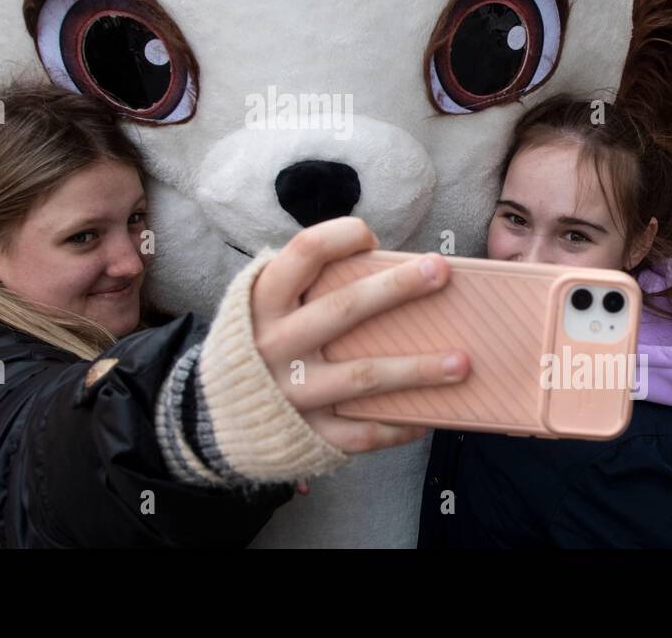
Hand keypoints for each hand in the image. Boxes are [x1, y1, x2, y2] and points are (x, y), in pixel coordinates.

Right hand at [251, 217, 469, 454]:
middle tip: (440, 271)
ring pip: (363, 376)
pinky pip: (360, 433)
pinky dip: (398, 426)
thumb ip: (301, 285)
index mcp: (263, 303)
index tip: (372, 237)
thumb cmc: (253, 345)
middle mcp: (274, 345)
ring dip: (417, 369)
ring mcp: (292, 393)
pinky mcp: (306, 435)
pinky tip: (429, 417)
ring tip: (462, 361)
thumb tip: (378, 262)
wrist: (208, 418)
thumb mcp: (258, 307)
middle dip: (397, 288)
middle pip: (343, 309)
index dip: (342, 237)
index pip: (304, 254)